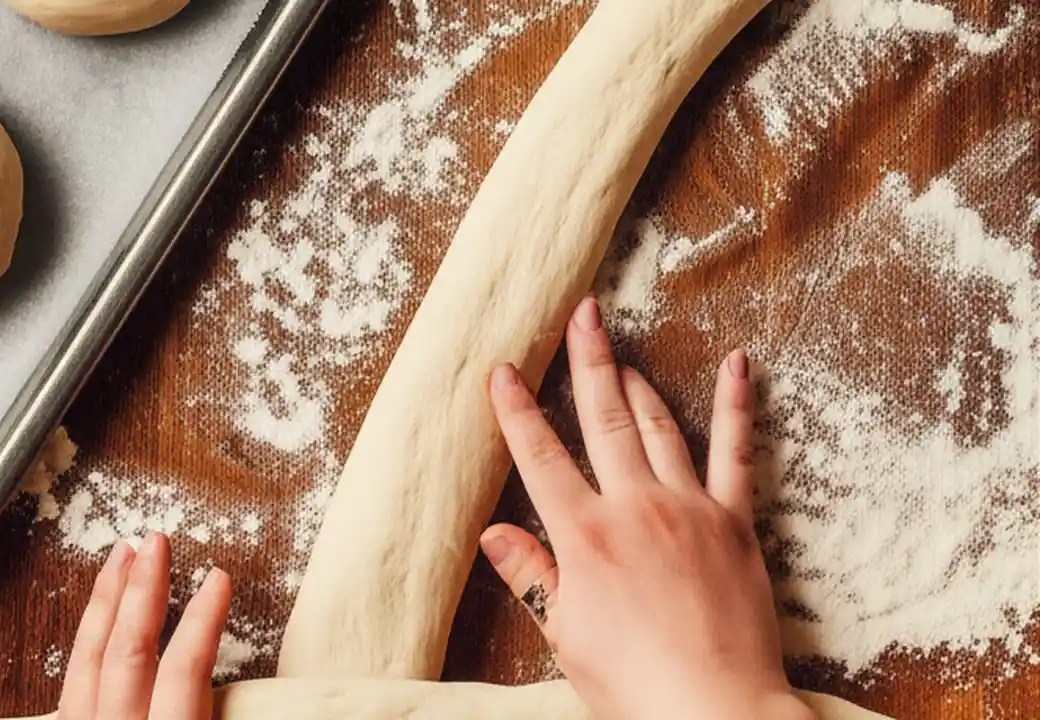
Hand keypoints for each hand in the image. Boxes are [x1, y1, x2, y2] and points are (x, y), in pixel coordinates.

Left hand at [57, 533, 230, 719]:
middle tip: (155, 544)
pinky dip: (85, 641)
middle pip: (127, 652)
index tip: (217, 580)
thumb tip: (264, 692)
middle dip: (142, 590)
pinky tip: (96, 622)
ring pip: (86, 660)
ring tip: (119, 560)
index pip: (184, 671)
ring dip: (105, 602)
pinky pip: (69, 682)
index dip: (202, 620)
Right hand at [481, 297, 812, 719]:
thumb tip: (492, 531)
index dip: (517, 411)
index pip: (539, 458)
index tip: (503, 370)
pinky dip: (737, 406)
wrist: (715, 709)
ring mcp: (689, 508)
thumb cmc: (633, 682)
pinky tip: (739, 366)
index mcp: (584, 537)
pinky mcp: (734, 521)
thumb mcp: (564, 634)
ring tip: (623, 354)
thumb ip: (531, 574)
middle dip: (588, 361)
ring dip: (638, 385)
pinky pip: (736, 452)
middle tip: (581, 315)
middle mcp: (634, 507)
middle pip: (602, 420)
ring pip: (658, 428)